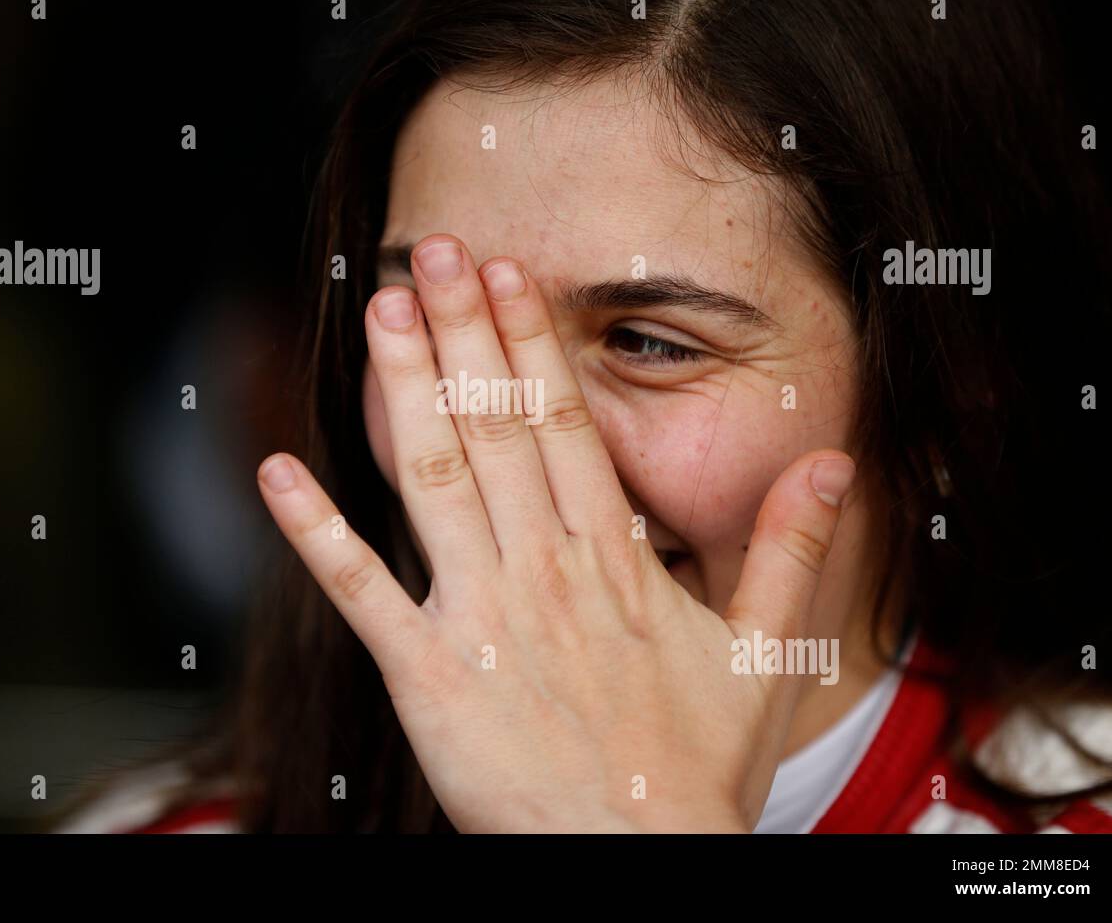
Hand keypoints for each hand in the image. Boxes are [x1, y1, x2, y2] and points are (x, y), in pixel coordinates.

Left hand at [257, 234, 855, 831]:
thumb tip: (833, 466)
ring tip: (382, 314)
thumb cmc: (697, 768)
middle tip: (431, 251)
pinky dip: (318, 534)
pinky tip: (277, 474)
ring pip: (434, 482)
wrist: (638, 864)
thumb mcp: (763, 654)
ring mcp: (481, 620)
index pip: (566, 427)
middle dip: (462, 334)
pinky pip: (363, 595)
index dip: (529, 345)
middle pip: (496, 430)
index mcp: (616, 561)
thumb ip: (789, 552)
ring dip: (405, 393)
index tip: (505, 276)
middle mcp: (544, 572)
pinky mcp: (427, 677)